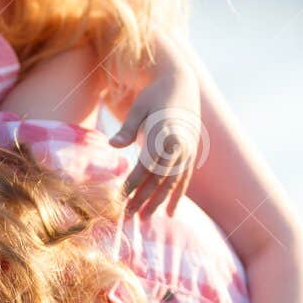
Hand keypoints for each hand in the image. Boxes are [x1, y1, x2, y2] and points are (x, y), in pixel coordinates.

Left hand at [109, 57, 202, 219]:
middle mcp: (180, 145)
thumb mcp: (139, 108)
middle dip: (144, 198)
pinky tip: (170, 213)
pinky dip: (177, 196)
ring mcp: (188, 151)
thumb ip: (128, 128)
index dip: (133, 183)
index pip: (147, 165)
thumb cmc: (154, 95)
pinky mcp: (191, 153)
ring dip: (159, 202)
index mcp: (166, 133)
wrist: (180, 83)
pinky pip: (184, 180)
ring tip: (145, 219)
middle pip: (160, 178)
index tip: (120, 198)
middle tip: (128, 215)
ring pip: (173, 182)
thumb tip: (112, 145)